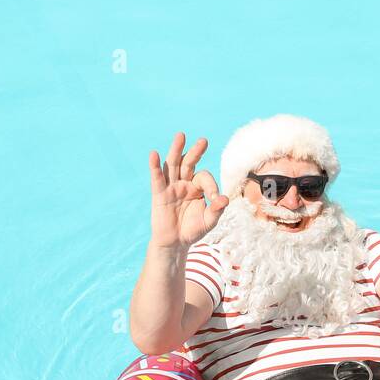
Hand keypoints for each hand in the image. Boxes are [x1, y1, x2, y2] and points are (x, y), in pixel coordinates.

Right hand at [147, 132, 227, 248]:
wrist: (176, 243)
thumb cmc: (193, 230)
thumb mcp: (209, 221)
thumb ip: (216, 210)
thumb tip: (224, 199)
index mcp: (197, 187)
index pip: (204, 178)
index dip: (211, 186)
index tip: (215, 199)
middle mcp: (184, 183)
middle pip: (189, 163)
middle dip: (196, 152)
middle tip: (204, 141)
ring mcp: (171, 187)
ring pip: (173, 165)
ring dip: (176, 150)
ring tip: (181, 136)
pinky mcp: (159, 194)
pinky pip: (157, 178)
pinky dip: (155, 166)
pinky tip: (154, 155)